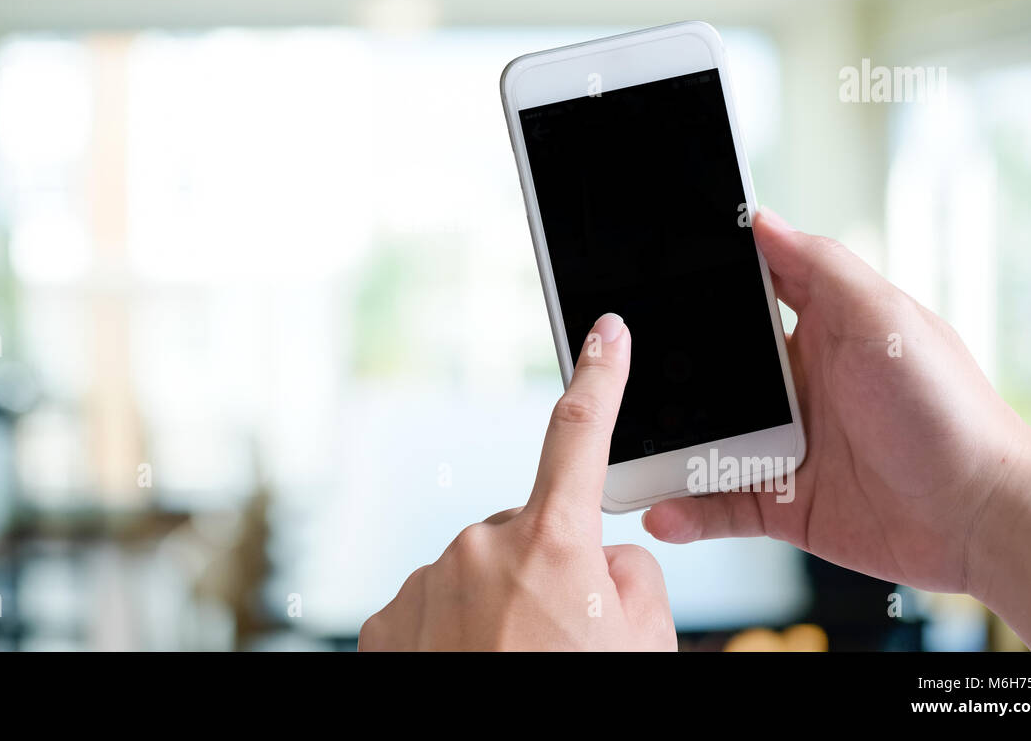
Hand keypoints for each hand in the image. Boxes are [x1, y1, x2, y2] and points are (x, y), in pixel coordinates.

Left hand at [359, 313, 676, 650]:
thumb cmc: (576, 699)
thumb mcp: (645, 645)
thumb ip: (630, 575)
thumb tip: (601, 557)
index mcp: (550, 544)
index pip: (580, 435)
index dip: (599, 377)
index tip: (604, 332)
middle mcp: (478, 549)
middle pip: (529, 532)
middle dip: (548, 568)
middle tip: (562, 636)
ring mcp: (424, 584)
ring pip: (479, 574)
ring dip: (498, 608)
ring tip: (514, 663)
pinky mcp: (385, 621)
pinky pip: (435, 606)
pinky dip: (454, 634)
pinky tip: (472, 670)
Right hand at [644, 207, 1026, 593]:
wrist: (982, 516)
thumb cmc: (948, 412)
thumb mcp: (884, 319)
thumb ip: (820, 268)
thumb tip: (763, 220)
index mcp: (818, 334)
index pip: (746, 302)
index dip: (699, 294)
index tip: (648, 290)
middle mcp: (797, 389)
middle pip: (711, 377)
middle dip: (666, 381)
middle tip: (620, 381)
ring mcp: (786, 447)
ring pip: (705, 443)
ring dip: (664, 451)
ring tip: (626, 454)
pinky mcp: (784, 504)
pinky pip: (720, 505)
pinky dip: (687, 510)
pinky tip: (662, 509)